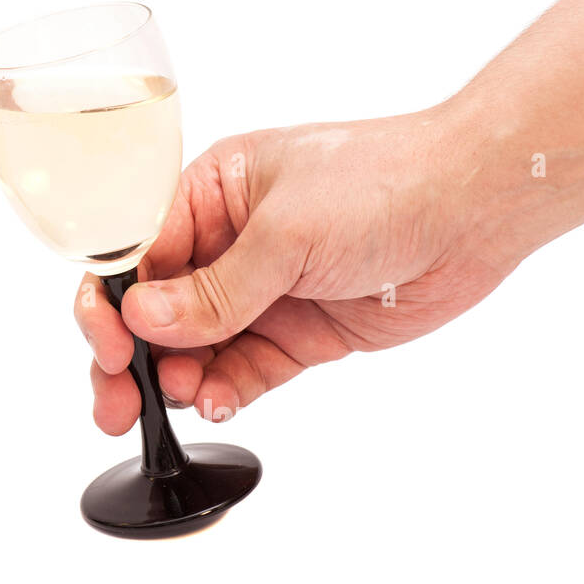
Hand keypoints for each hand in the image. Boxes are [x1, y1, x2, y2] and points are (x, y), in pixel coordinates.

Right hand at [74, 108, 519, 432]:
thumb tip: (142, 319)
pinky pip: (243, 370)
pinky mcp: (295, 333)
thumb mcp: (285, 232)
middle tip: (114, 399)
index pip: (136, 253)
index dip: (112, 300)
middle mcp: (225, 243)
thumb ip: (214, 289)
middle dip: (129, 355)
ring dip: (176, 378)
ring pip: (192, 347)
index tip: (109, 343)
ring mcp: (260, 291)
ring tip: (181, 395)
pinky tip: (215, 401)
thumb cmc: (383, 182)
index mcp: (208, 194)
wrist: (473, 207)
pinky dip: (223, 390)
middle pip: (154, 308)